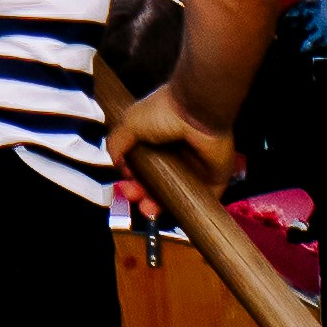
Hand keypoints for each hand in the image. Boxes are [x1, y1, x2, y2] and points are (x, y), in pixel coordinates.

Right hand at [104, 70, 244, 209]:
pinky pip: (201, 200)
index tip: (125, 181)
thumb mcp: (130, 122)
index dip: (130, 177)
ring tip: (148, 210)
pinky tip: (174, 214)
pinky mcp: (212, 179)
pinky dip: (188, 209)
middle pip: (155, 183)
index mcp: (156, 139)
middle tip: (134, 197)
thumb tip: (114, 162)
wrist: (198, 111)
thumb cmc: (165, 111)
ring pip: (174, 194)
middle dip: (140, 193)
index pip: (141, 166)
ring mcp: (194, 168)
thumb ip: (117, 142)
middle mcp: (174, 154)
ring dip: (158, 205)